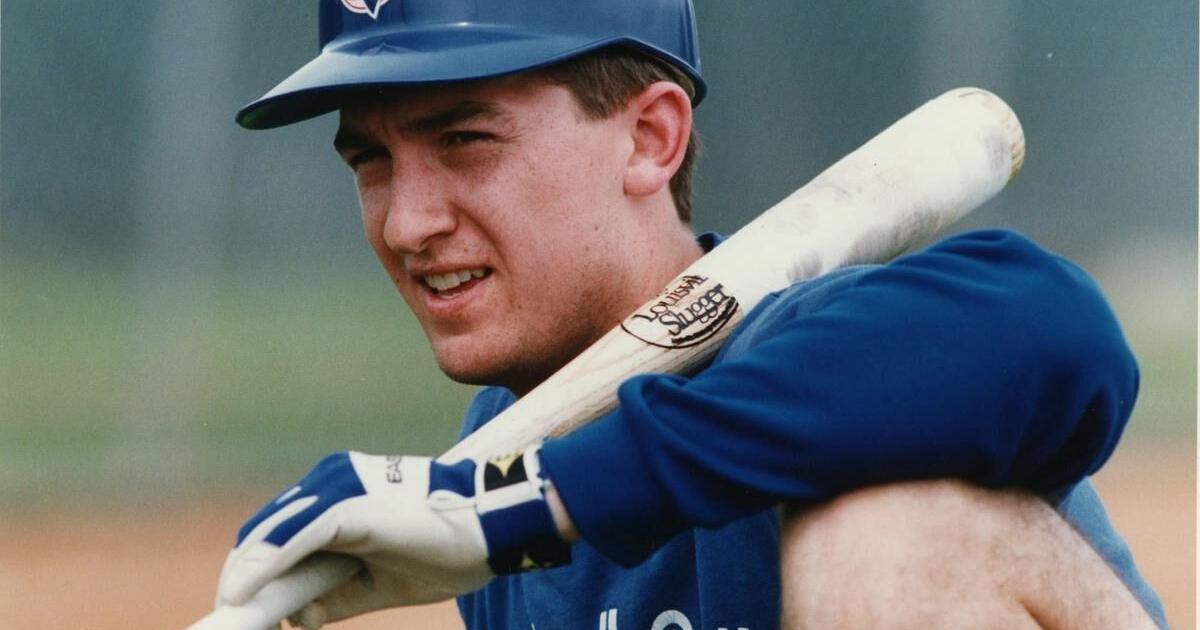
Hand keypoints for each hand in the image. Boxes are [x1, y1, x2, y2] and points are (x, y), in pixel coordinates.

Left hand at [216, 446, 569, 625]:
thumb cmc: (445, 550)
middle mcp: (332, 481)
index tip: (243, 605)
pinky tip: (243, 598)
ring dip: (246, 578)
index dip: (255, 568)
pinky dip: (265, 571)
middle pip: (265, 530)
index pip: (280, 528)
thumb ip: (339, 595)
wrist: (491, 529)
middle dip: (242, 576)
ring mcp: (338, 491)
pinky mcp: (348, 509)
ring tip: (233, 613)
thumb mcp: (381, 582)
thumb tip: (299, 617)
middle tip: (236, 617)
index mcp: (340, 493)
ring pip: (272, 535)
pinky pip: (294, 542)